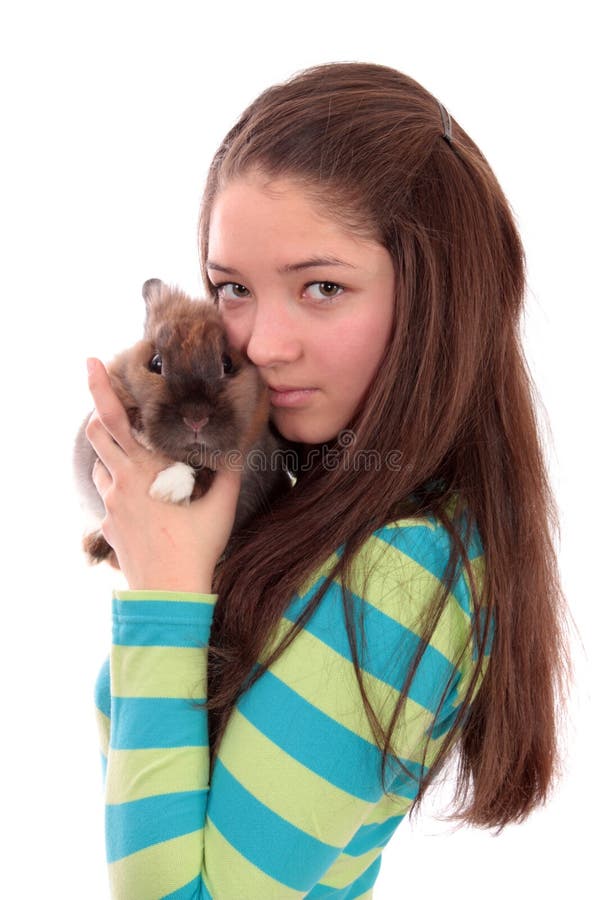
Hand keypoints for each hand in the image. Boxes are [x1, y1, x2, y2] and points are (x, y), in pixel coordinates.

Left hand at [85, 357, 241, 591]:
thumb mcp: (222, 502)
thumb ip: (230, 466)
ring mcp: (110, 504)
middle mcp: (120, 481)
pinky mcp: (108, 525)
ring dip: (112, 452)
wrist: (170, 590)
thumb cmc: (198, 544)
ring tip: (137, 455)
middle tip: (111, 400)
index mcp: (143, 467)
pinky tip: (142, 496)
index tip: (90, 361)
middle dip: (99, 411)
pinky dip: (119, 485)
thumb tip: (243, 438)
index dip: (99, 386)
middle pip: (96, 433)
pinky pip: (108, 495)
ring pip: (101, 464)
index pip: (112, 418)